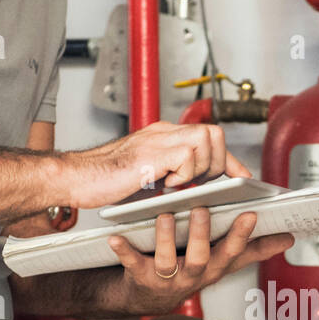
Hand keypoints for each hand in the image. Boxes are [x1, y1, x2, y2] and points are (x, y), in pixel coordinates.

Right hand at [66, 122, 250, 211]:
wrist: (76, 177)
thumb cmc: (105, 180)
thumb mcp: (149, 176)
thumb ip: (172, 174)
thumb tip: (197, 187)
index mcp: (164, 136)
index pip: (209, 137)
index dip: (229, 159)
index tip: (241, 177)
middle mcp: (164, 132)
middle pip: (214, 132)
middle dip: (218, 162)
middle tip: (201, 183)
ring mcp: (158, 140)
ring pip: (205, 140)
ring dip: (200, 168)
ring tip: (180, 183)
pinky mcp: (152, 153)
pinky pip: (187, 156)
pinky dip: (184, 174)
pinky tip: (166, 184)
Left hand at [104, 208, 293, 314]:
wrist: (149, 296)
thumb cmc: (190, 271)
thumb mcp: (224, 262)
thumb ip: (255, 250)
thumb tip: (289, 239)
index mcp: (214, 268)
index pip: (233, 253)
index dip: (242, 236)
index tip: (251, 214)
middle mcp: (192, 276)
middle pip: (200, 260)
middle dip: (202, 236)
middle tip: (201, 209)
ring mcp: (166, 279)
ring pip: (167, 261)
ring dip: (165, 238)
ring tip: (164, 215)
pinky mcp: (141, 276)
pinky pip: (132, 264)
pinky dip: (124, 251)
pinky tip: (115, 237)